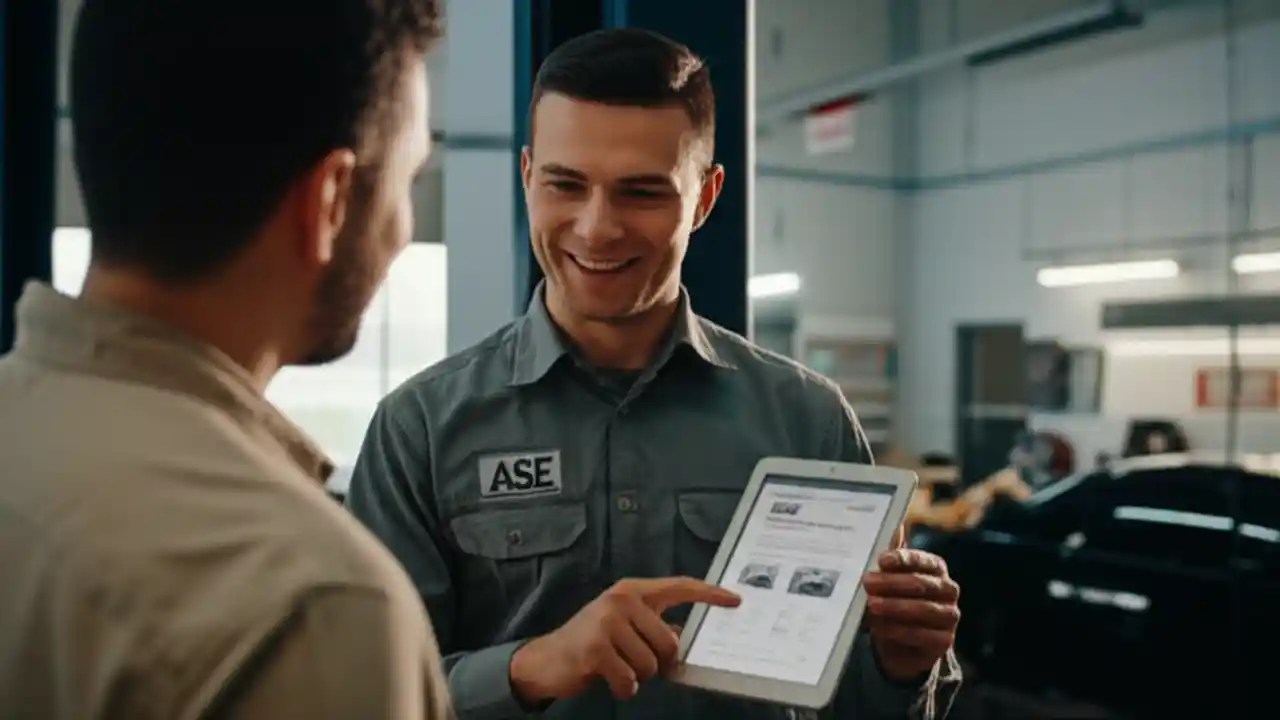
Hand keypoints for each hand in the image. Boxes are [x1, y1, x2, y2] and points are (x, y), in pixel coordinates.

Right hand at [510, 577, 740, 702]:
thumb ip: (652, 625)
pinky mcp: (596, 649)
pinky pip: (630, 681)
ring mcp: (607, 623)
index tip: (735, 600)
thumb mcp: (623, 625)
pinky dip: (624, 689)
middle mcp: (621, 601)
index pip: (679, 587)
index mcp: (632, 591)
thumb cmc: (592, 642)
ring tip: (617, 667)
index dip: (709, 594)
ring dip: (638, 676)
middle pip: (669, 642)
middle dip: (658, 662)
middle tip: (637, 663)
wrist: (547, 659)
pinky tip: (609, 680)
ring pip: (650, 664)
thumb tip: (682, 638)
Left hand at [862, 526, 960, 682]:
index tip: (882, 560)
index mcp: (936, 569)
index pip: (922, 560)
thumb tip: (895, 525)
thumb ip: (894, 556)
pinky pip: (922, 634)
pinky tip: (880, 626)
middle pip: (921, 584)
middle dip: (891, 583)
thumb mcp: (891, 579)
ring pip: (923, 609)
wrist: (904, 646)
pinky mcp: (945, 641)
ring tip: (871, 605)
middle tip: (867, 582)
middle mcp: (948, 590)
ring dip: (894, 606)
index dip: (903, 559)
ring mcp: (950, 616)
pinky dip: (899, 629)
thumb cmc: (896, 603)